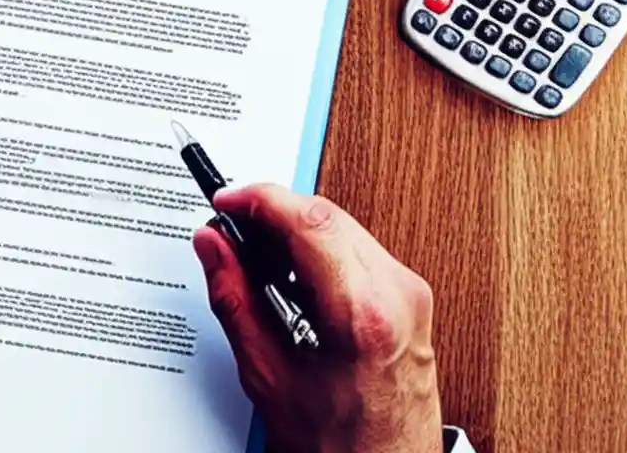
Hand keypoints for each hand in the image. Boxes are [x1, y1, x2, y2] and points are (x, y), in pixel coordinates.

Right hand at [193, 184, 441, 452]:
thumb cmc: (341, 444)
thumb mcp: (268, 373)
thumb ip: (235, 298)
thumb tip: (214, 246)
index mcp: (362, 312)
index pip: (308, 220)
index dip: (258, 199)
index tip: (227, 199)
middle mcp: (397, 294)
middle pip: (327, 214)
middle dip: (273, 210)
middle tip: (231, 226)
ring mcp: (410, 295)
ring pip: (344, 226)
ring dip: (296, 228)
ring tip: (257, 255)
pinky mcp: (411, 299)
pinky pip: (360, 249)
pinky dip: (320, 248)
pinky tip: (292, 274)